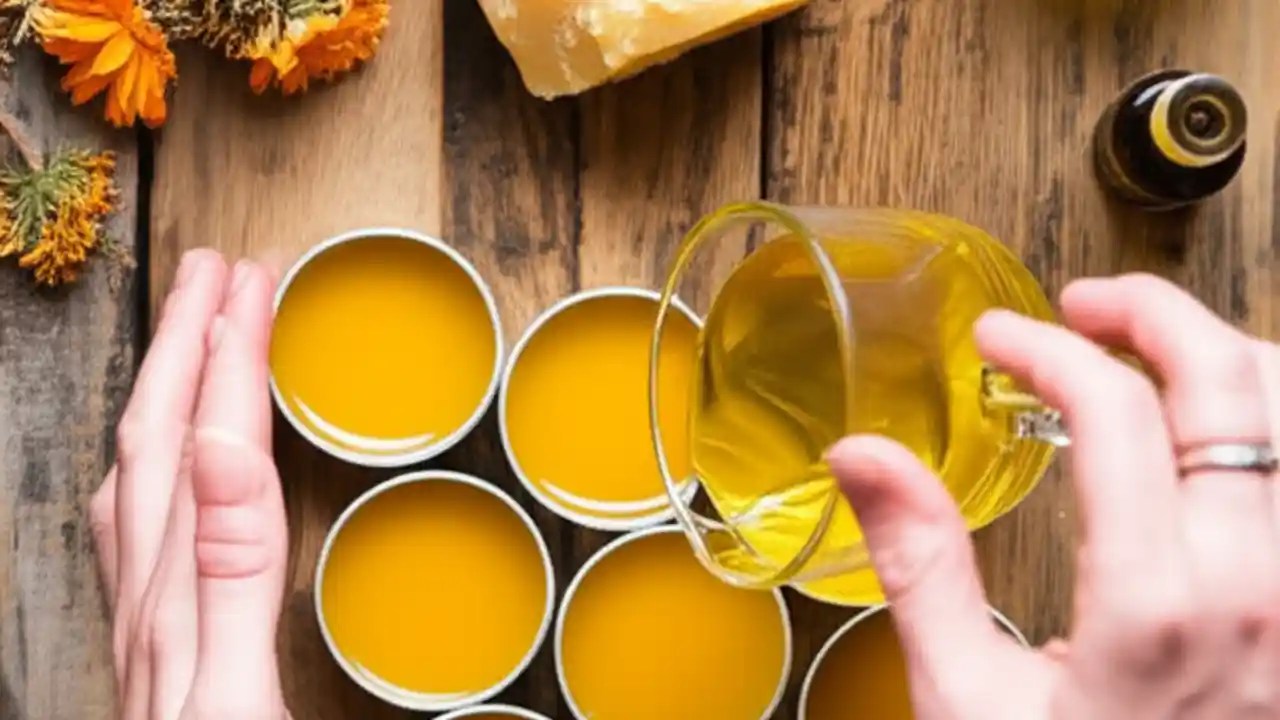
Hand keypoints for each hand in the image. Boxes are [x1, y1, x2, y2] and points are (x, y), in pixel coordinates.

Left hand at [90, 251, 290, 718]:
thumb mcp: (230, 686)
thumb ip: (225, 570)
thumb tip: (225, 446)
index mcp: (173, 596)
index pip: (201, 445)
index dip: (225, 356)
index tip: (251, 280)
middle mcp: (148, 596)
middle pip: (158, 443)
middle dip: (188, 345)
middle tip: (220, 270)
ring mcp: (150, 620)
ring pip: (146, 478)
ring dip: (173, 391)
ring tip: (197, 332)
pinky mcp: (165, 644)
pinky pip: (152, 526)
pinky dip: (171, 466)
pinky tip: (181, 467)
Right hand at [830, 274, 1279, 718]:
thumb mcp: (965, 696)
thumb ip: (917, 562)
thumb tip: (862, 455)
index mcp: (1153, 605)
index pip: (1115, 410)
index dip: (1045, 347)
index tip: (998, 341)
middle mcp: (1256, 591)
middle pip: (1233, 381)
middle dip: (1152, 311)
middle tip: (1085, 306)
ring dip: (1229, 357)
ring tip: (1156, 354)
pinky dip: (1274, 422)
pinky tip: (1223, 430)